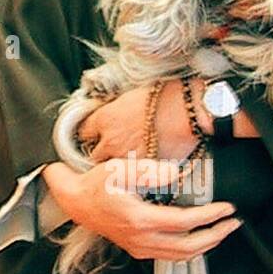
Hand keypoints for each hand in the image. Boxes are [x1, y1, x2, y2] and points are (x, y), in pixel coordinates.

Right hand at [44, 159, 240, 261]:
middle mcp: (141, 239)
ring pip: (181, 256)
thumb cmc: (95, 184)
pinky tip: (196, 239)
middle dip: (216, 236)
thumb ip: (150, 171)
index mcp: (140, 219)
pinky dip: (189, 249)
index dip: (211, 216)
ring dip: (205, 245)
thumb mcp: (120, 169)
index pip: (186, 223)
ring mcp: (139, 247)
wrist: (74, 202)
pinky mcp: (137, 249)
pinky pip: (170, 256)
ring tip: (220, 232)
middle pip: (189, 247)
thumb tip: (177, 173)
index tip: (227, 208)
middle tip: (232, 224)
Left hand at [80, 79, 258, 162]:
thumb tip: (112, 115)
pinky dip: (134, 175)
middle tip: (111, 151)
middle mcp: (110, 140)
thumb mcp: (130, 96)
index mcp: (105, 118)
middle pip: (94, 154)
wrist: (189, 111)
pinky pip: (132, 177)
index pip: (83, 132)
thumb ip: (115, 110)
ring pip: (111, 169)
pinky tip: (139, 172)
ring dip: (116, 166)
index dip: (90, 134)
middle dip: (101, 153)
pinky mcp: (143, 169)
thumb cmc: (165, 96)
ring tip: (125, 163)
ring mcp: (126, 157)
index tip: (94, 135)